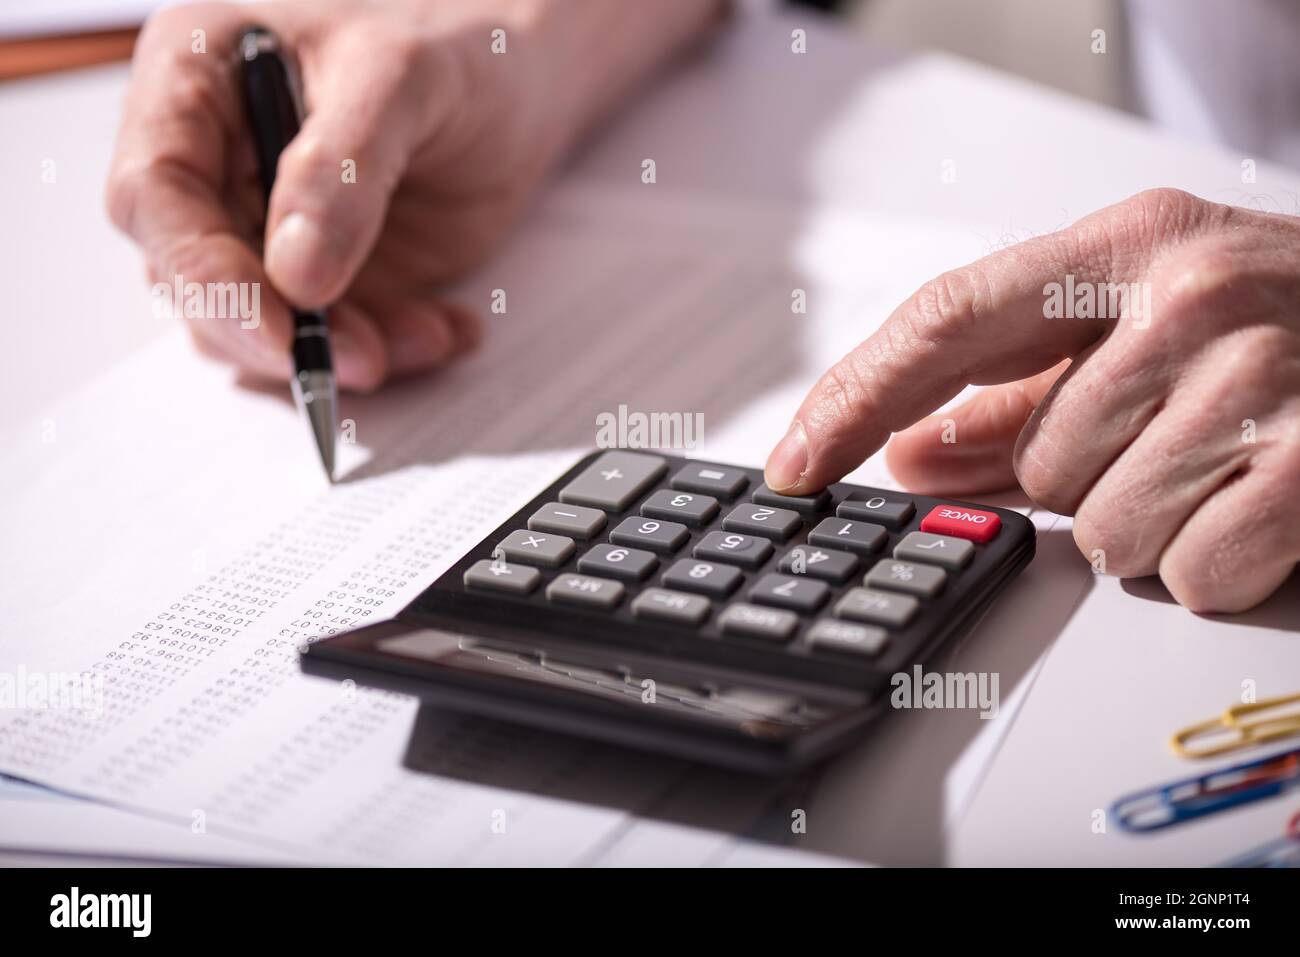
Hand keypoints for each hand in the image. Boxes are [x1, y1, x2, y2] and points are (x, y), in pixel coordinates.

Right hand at [107, 0, 722, 389]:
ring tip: (430, 334)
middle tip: (364, 359)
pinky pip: (333, 338)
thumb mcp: (399, 79)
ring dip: (348, 349)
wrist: (520, 74)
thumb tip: (295, 276)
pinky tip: (447, 329)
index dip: (205, 274)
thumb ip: (340, 169)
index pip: (155, 195)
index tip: (277, 330)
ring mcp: (268, 225)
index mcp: (195, 80)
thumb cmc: (453, 40)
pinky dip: (392, 347)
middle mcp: (216, 161)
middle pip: (196, 279)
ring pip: (264, 325)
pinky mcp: (327, 274)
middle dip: (282, 333)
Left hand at [765, 189, 1299, 612]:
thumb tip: (905, 444)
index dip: (852, 398)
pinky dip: (1219, 565)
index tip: (795, 463)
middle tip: (1172, 440)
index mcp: (1131, 245)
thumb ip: (1020, 385)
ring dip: (1154, 525)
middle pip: (1038, 461)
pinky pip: (1191, 575)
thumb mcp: (1153, 320)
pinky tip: (1264, 506)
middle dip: (1088, 480)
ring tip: (1225, 467)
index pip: (947, 322)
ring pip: (1107, 530)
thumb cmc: (1293, 327)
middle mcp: (1193, 294)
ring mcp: (1262, 378)